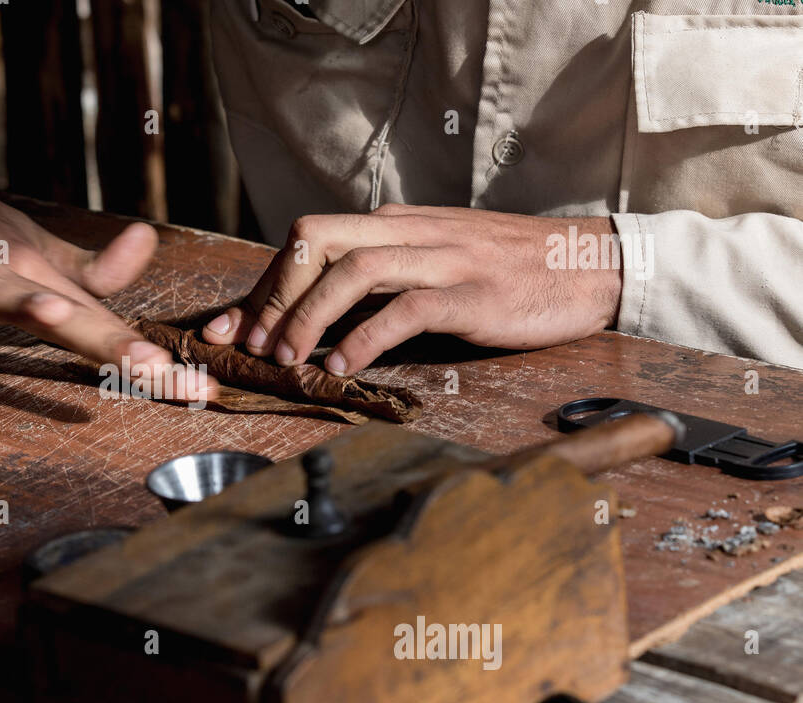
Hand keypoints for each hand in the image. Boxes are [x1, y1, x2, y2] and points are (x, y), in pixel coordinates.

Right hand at [0, 114, 214, 399]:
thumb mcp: (29, 244)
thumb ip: (88, 268)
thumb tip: (149, 244)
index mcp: (34, 272)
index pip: (98, 320)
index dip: (144, 356)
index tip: (196, 391)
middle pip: (59, 309)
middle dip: (104, 339)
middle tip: (152, 368)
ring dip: (18, 303)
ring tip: (52, 314)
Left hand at [201, 205, 623, 374]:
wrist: (588, 264)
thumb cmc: (503, 270)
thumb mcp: (429, 261)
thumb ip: (377, 279)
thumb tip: (312, 313)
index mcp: (391, 223)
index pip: (306, 241)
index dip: (260, 285)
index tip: (227, 327)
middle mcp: (407, 231)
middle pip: (314, 241)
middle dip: (271, 293)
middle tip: (250, 345)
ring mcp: (441, 259)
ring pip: (352, 270)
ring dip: (307, 316)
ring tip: (286, 360)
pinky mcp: (471, 294)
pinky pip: (405, 309)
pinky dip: (365, 337)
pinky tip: (343, 366)